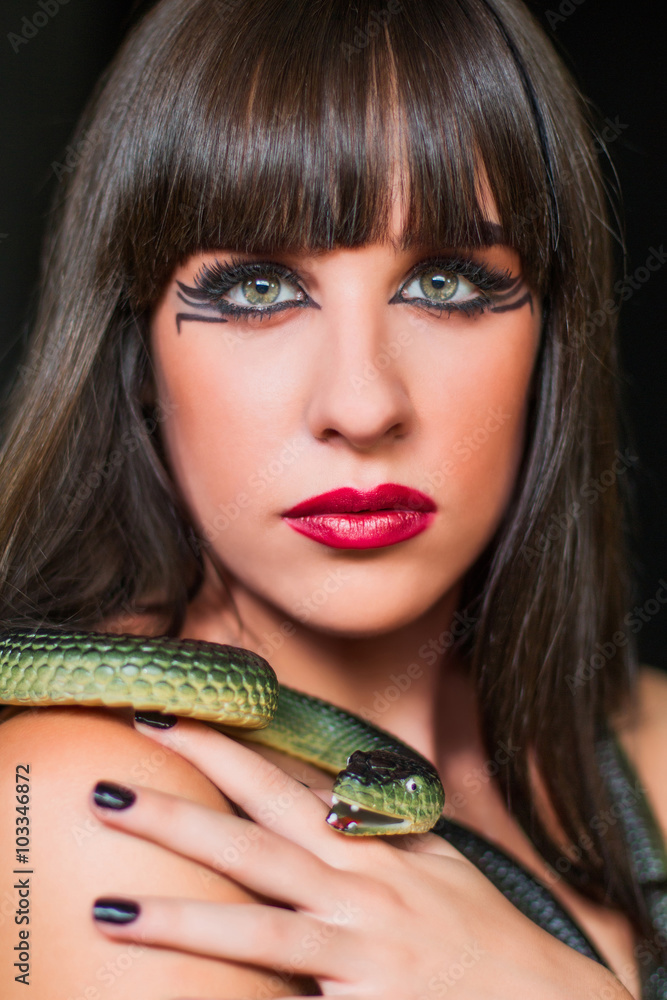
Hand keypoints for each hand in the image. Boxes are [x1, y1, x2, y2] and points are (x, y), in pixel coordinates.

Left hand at [89, 717, 628, 998]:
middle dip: (178, 811)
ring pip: (257, 926)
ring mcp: (360, 951)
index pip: (282, 785)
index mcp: (369, 848)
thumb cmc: (480, 933)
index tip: (167, 717)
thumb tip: (324, 793)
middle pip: (254, 841)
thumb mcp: (431, 863)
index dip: (223, 749)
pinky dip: (235, 997)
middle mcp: (359, 890)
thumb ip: (375, 828)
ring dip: (180, 915)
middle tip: (106, 786)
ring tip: (109, 908)